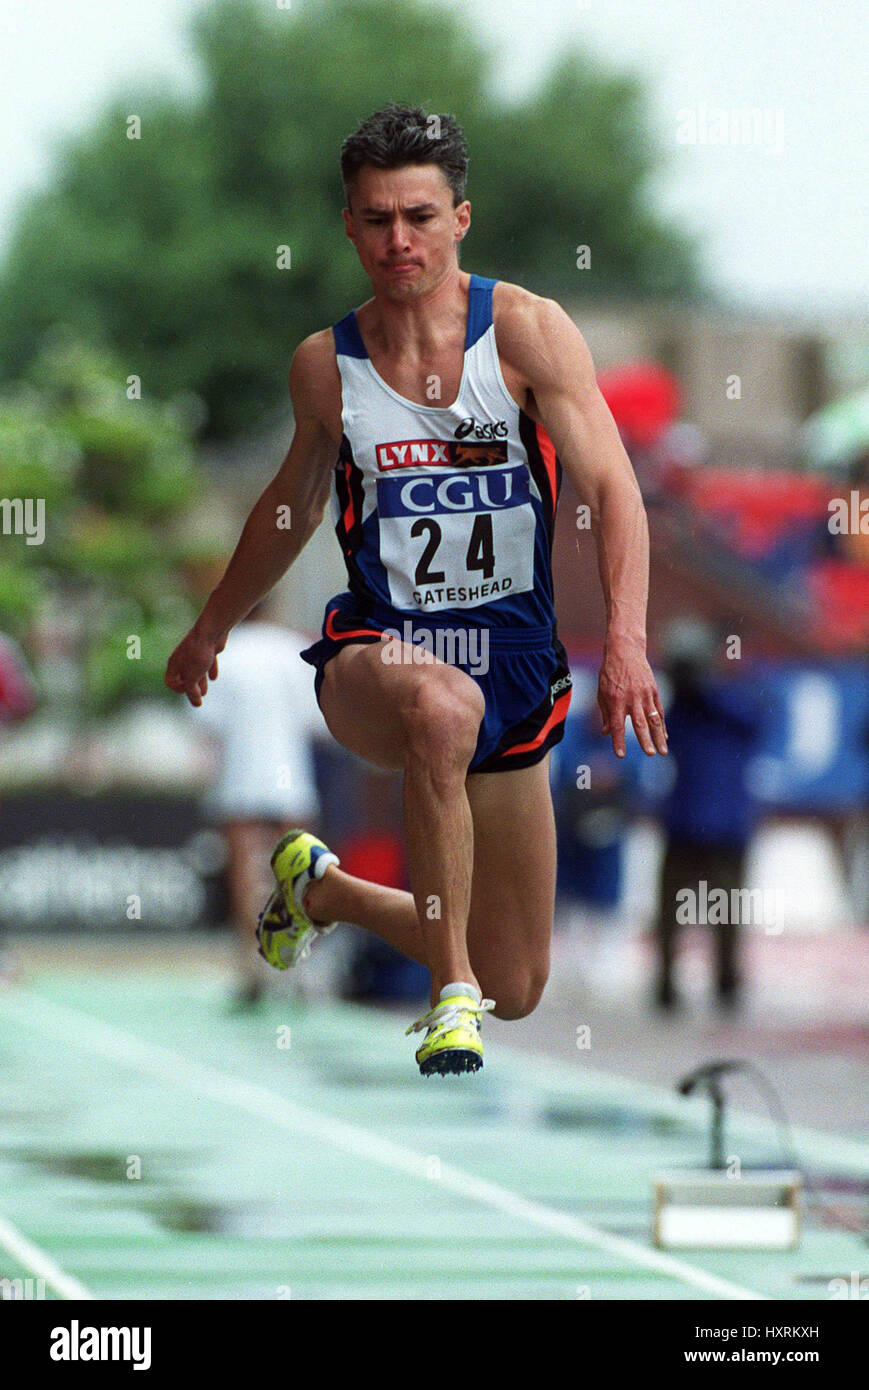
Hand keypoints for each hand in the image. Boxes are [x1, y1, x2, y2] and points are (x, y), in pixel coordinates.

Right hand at [165, 624, 225, 706]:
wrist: (211, 631)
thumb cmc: (198, 653)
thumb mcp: (193, 677)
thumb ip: (192, 692)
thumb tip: (196, 704)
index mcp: (174, 664)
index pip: (170, 681)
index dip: (179, 689)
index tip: (190, 689)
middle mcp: (182, 658)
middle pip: (183, 677)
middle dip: (191, 688)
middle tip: (199, 695)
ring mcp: (194, 653)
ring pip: (195, 670)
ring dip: (200, 682)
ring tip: (204, 691)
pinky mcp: (207, 649)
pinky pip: (206, 662)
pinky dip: (209, 670)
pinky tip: (214, 677)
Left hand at [598, 636, 667, 757]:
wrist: (625, 651)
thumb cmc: (609, 674)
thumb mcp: (602, 693)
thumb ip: (606, 714)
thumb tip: (606, 733)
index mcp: (615, 700)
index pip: (617, 725)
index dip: (618, 741)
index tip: (621, 755)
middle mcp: (631, 699)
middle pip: (640, 724)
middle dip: (645, 741)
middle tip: (650, 754)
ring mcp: (645, 695)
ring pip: (654, 719)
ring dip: (659, 736)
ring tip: (663, 750)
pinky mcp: (654, 691)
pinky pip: (659, 710)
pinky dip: (662, 724)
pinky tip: (664, 735)